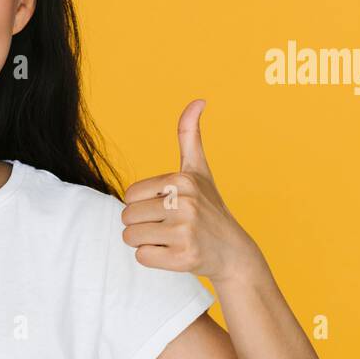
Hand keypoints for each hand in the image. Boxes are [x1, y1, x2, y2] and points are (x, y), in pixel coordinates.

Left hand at [121, 99, 263, 283]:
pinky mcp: (184, 257)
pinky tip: (174, 254)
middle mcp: (184, 203)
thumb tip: (199, 99)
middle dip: (142, 225)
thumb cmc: (209, 208)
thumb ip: (190, 135)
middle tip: (169, 227)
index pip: (128, 195)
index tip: (166, 207)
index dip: (142, 204)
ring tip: (171, 239)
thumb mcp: (199, 170)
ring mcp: (185, 231)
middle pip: (126, 217)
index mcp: (181, 180)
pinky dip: (153, 258)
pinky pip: (141, 257)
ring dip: (145, 242)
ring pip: (130, 237)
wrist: (233, 252)